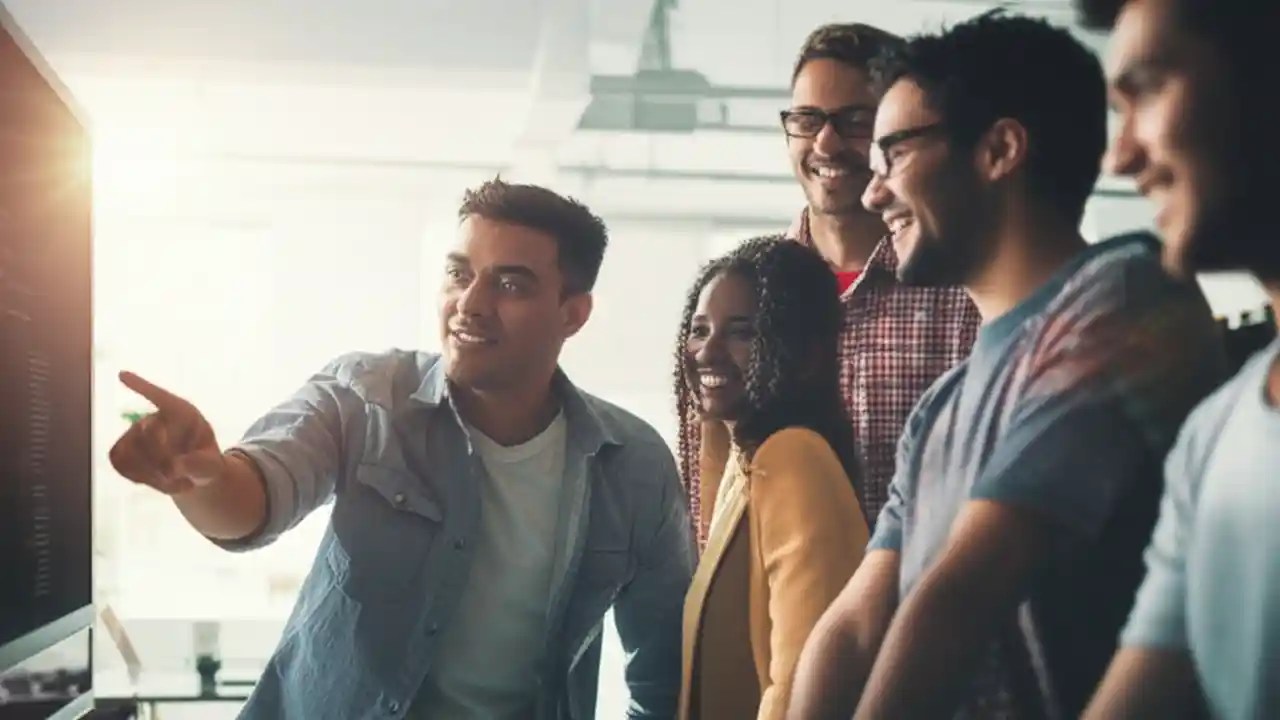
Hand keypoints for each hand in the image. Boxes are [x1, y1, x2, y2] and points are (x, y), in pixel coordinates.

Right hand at [109, 371, 225, 494]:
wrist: (193, 475)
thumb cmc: (206, 463)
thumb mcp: (212, 465)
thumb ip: (199, 464)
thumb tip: (174, 466)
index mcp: (183, 413)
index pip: (160, 396)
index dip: (141, 386)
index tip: (122, 374)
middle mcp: (155, 418)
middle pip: (145, 432)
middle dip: (160, 457)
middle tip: (177, 472)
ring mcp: (135, 434)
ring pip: (130, 451)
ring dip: (150, 472)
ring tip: (172, 479)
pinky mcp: (123, 451)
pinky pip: (120, 463)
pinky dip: (137, 477)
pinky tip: (155, 480)